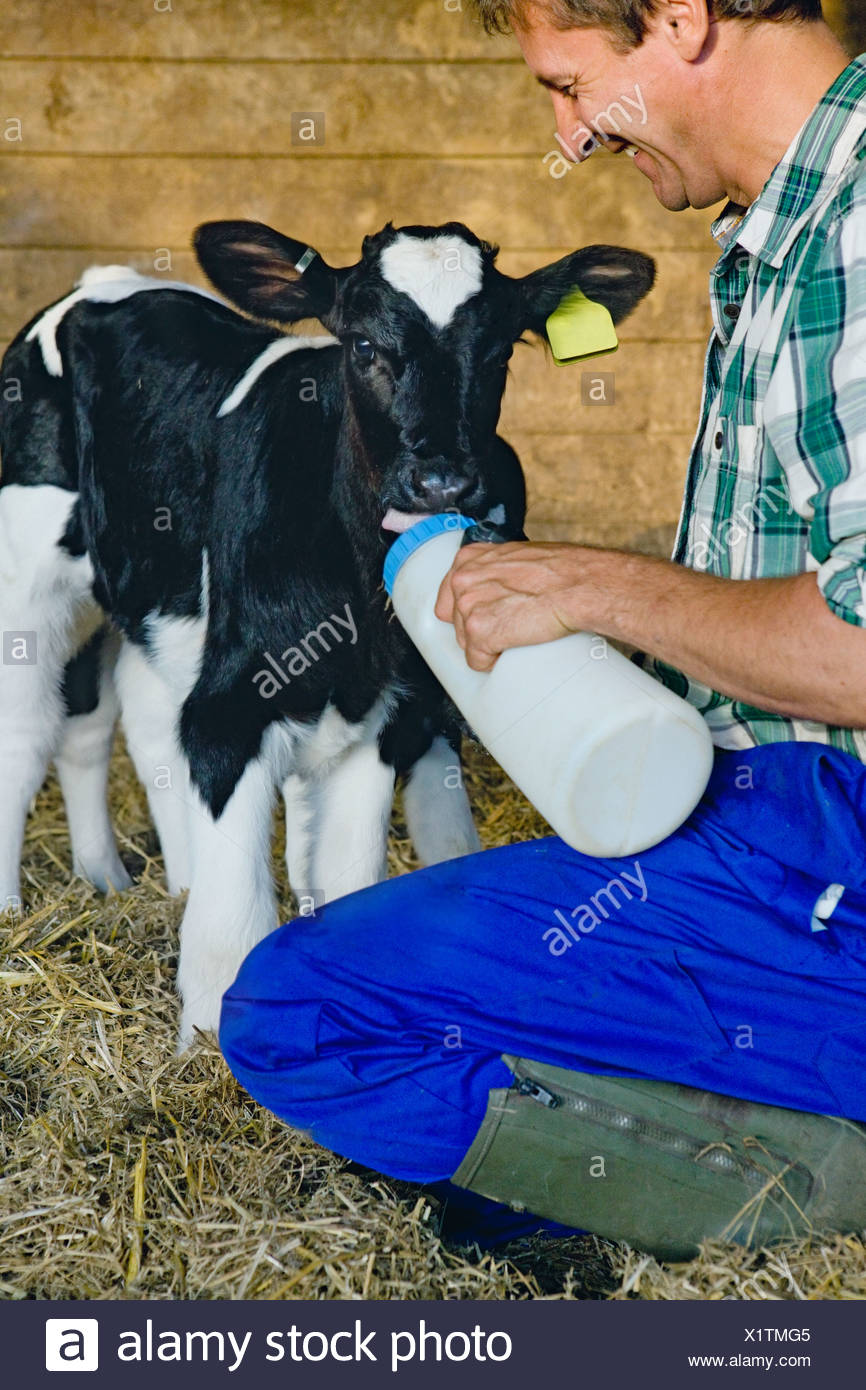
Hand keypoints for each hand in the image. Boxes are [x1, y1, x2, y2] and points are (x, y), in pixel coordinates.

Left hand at [433, 541, 585, 670]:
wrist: (580, 586)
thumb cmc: (562, 572)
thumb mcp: (518, 557)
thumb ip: (497, 569)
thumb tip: (499, 587)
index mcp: (469, 559)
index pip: (449, 598)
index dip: (469, 613)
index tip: (485, 618)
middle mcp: (462, 580)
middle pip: (458, 622)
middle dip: (481, 630)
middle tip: (510, 626)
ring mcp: (468, 606)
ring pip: (467, 643)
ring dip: (489, 646)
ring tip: (517, 635)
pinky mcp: (480, 632)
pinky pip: (477, 661)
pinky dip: (492, 663)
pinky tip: (511, 652)